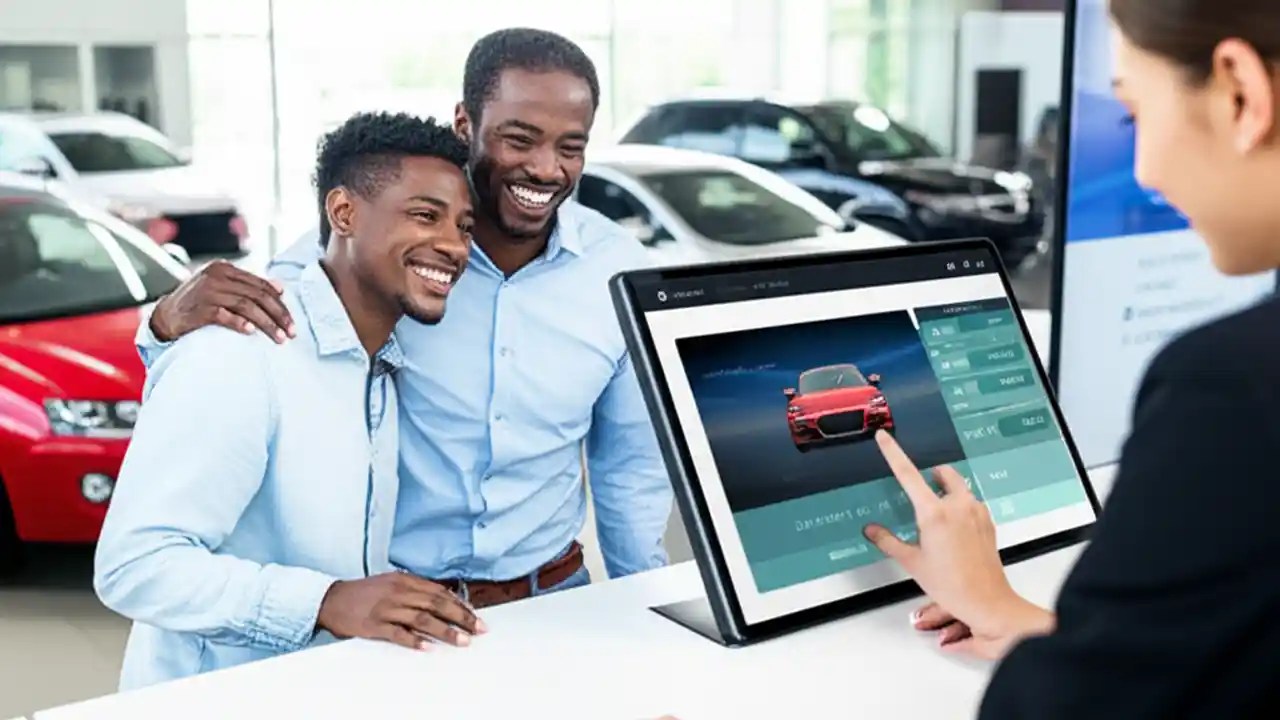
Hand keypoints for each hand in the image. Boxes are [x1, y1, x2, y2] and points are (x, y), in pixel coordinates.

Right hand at [151, 260, 294, 342]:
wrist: (166, 315)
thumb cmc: (198, 303)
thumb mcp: (221, 287)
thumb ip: (246, 286)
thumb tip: (280, 288)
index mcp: (224, 268)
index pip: (260, 285)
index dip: (279, 302)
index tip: (292, 319)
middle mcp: (216, 276)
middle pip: (257, 295)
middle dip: (278, 315)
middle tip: (291, 332)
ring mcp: (207, 291)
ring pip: (247, 306)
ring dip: (267, 324)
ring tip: (279, 338)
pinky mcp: (199, 308)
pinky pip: (225, 316)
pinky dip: (240, 323)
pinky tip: (251, 332)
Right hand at [316, 572, 487, 650]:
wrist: (332, 599)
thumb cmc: (364, 592)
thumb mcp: (392, 583)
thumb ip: (416, 590)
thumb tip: (445, 600)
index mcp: (404, 580)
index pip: (439, 592)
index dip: (460, 605)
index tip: (475, 616)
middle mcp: (398, 592)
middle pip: (436, 604)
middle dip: (461, 617)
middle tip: (478, 629)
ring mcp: (386, 608)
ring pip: (422, 619)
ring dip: (445, 630)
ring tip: (462, 641)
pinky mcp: (374, 624)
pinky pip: (397, 633)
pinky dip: (414, 641)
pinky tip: (427, 647)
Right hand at [863, 431, 1054, 659]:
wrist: (987, 602)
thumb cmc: (951, 585)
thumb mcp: (912, 562)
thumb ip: (888, 541)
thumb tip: (872, 530)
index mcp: (934, 513)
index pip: (908, 474)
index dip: (893, 453)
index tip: (885, 438)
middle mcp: (958, 506)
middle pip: (942, 474)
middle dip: (931, 477)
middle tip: (920, 497)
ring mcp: (976, 512)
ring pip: (958, 488)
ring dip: (946, 493)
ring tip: (937, 523)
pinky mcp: (987, 521)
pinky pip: (970, 503)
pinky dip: (960, 508)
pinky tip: (953, 533)